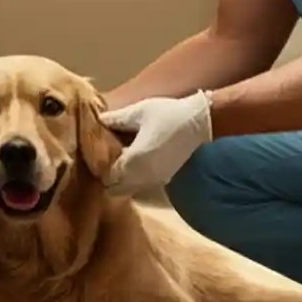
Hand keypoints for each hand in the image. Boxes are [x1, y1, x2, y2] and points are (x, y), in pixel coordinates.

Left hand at [98, 90, 212, 196]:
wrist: (202, 124)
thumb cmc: (170, 115)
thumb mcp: (140, 112)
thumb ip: (117, 119)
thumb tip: (99, 120)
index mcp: (133, 161)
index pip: (106, 176)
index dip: (100, 166)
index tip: (98, 152)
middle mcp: (142, 177)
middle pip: (115, 189)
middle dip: (108, 177)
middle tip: (108, 157)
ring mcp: (154, 181)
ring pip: (128, 190)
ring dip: (121, 179)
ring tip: (121, 159)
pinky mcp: (163, 180)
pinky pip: (140, 186)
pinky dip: (133, 179)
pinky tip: (135, 161)